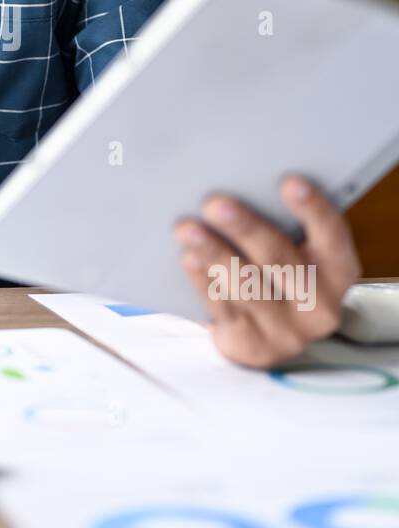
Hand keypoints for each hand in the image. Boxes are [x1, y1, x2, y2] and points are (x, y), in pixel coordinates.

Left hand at [173, 176, 361, 367]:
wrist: (268, 336)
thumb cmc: (280, 276)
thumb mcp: (298, 255)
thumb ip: (284, 227)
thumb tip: (242, 185)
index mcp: (338, 271)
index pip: (332, 235)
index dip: (313, 209)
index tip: (288, 182)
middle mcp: (320, 305)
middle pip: (279, 259)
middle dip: (245, 228)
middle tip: (214, 203)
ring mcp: (288, 331)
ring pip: (247, 286)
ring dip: (214, 254)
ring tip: (188, 229)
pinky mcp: (253, 345)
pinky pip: (224, 308)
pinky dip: (204, 281)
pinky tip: (189, 259)